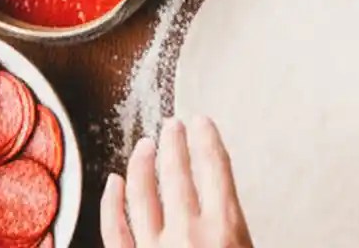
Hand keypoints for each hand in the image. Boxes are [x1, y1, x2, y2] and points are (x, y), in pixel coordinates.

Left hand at [101, 116, 253, 247]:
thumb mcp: (247, 246)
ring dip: (142, 163)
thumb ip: (237, 227)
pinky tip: (113, 184)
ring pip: (141, 194)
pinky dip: (111, 204)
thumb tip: (231, 210)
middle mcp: (187, 232)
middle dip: (174, 143)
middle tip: (173, 126)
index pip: (215, 168)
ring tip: (144, 145)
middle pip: (177, 173)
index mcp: (224, 228)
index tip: (202, 124)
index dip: (208, 139)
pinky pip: (114, 230)